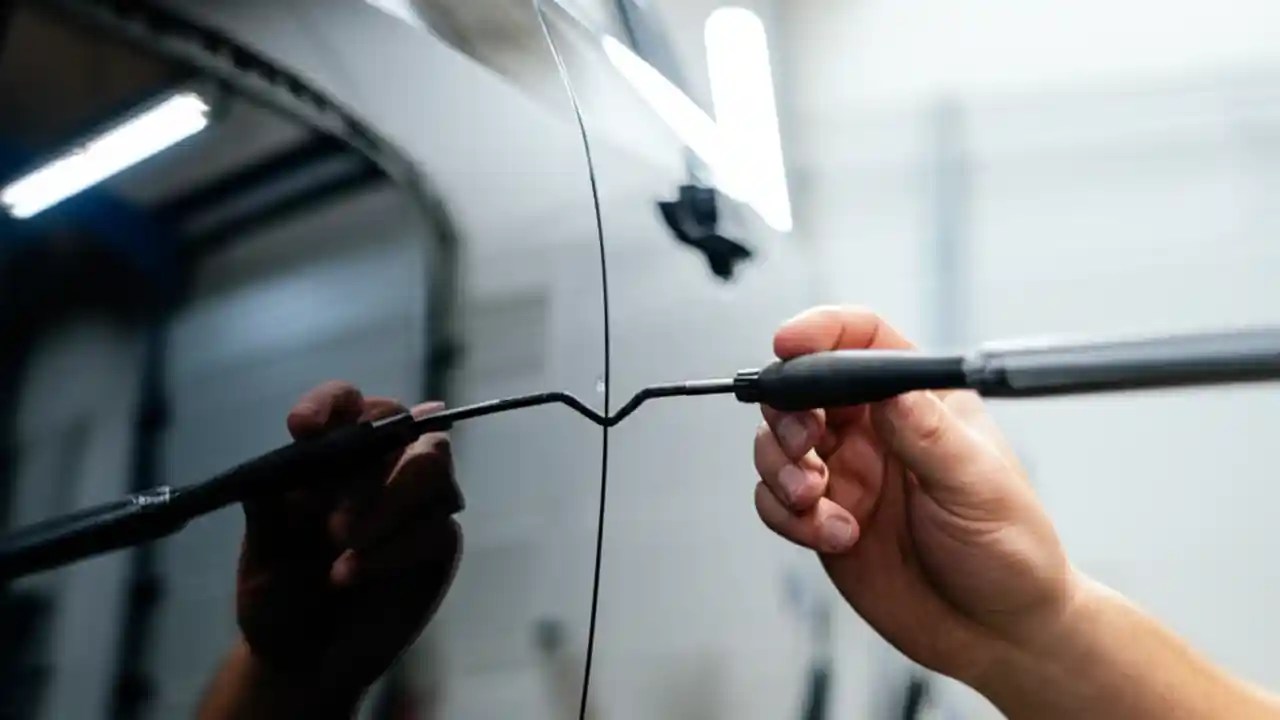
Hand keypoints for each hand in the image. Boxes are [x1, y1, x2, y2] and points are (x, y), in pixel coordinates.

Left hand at [233, 381, 462, 707]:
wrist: (304, 660)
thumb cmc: (280, 592)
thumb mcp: (261, 549)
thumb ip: (271, 503)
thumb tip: (286, 461)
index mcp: (337, 454)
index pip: (348, 402)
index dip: (331, 404)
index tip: (303, 430)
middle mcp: (384, 467)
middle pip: (407, 424)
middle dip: (369, 469)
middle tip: (332, 524)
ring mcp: (417, 503)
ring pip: (432, 466)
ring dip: (387, 505)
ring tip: (342, 548)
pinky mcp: (437, 542)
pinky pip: (437, 526)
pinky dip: (394, 548)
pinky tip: (353, 574)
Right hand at [752, 307, 1075, 685]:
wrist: (997, 635)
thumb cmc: (1010, 552)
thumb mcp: (978, 487)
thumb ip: (928, 436)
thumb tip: (890, 389)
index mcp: (920, 402)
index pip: (864, 340)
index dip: (822, 331)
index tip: (789, 344)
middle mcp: (876, 430)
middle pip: (802, 389)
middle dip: (787, 412)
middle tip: (803, 443)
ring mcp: (847, 474)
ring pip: (777, 445)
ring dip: (782, 469)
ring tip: (816, 501)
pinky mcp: (823, 519)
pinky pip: (775, 502)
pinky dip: (788, 518)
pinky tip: (835, 536)